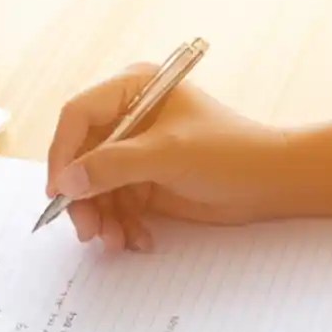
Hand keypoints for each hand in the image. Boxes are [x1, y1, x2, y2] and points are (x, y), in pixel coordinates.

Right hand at [46, 64, 292, 251]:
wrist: (272, 182)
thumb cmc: (229, 152)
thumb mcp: (167, 155)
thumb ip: (113, 165)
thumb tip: (66, 182)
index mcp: (131, 89)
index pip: (78, 117)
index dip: (63, 154)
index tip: (59, 192)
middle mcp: (128, 117)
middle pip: (82, 157)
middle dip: (84, 197)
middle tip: (87, 230)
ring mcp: (135, 150)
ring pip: (96, 186)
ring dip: (102, 218)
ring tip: (115, 242)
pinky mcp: (144, 179)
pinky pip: (116, 204)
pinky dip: (122, 224)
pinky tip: (138, 239)